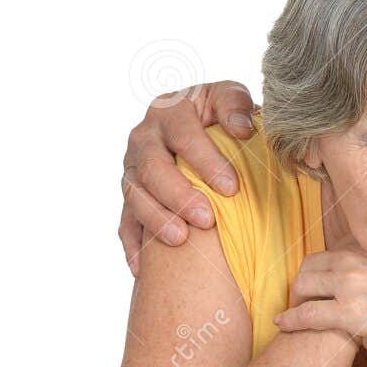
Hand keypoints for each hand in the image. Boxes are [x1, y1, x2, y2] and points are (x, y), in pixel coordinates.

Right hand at [119, 81, 258, 275]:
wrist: (206, 129)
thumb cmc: (224, 115)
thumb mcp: (231, 98)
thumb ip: (236, 106)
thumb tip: (242, 129)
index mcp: (169, 110)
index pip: (182, 134)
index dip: (206, 161)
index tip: (232, 188)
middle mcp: (143, 139)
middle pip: (153, 168)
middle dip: (179, 195)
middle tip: (207, 219)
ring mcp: (132, 170)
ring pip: (135, 196)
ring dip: (157, 219)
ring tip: (181, 240)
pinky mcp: (131, 198)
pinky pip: (125, 224)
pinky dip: (133, 246)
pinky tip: (143, 268)